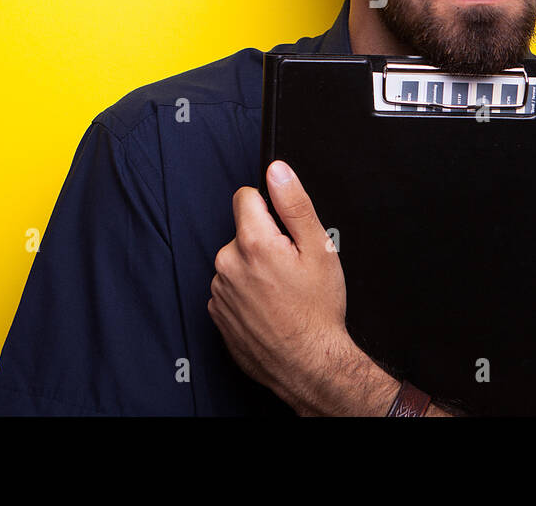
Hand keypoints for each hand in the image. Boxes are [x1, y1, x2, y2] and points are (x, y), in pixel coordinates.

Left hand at [208, 160, 390, 414]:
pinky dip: (246, 292)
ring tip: (281, 291)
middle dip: (264, 241)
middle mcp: (227, 264)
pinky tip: (268, 307)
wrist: (308, 365)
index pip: (244, 197)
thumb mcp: (318, 249)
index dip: (268, 206)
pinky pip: (229, 287)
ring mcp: (219, 291)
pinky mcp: (217, 313)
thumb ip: (294, 204)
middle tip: (290, 267)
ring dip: (254, 268)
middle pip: (242, 231)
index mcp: (252, 243)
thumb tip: (277, 171)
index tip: (283, 228)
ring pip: (236, 260)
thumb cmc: (317, 312)